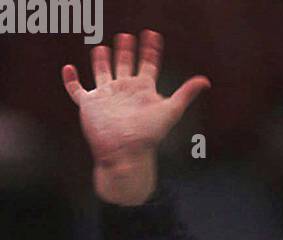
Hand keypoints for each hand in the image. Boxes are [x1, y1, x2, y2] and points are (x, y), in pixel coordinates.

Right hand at [62, 30, 209, 204]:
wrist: (127, 153)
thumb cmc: (149, 135)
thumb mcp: (170, 110)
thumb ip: (186, 94)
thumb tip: (205, 81)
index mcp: (143, 90)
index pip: (148, 64)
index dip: (151, 49)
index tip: (152, 35)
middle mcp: (125, 91)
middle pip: (125, 65)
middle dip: (126, 51)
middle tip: (127, 36)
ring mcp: (106, 96)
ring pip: (103, 73)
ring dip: (101, 60)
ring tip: (103, 48)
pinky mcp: (89, 104)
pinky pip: (76, 89)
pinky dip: (70, 80)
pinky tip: (69, 68)